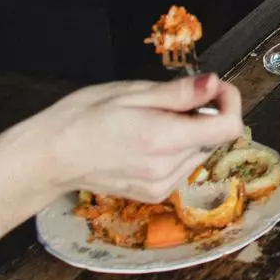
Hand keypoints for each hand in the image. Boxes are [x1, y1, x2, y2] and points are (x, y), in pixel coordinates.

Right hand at [16, 73, 243, 203]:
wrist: (50, 157)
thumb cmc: (82, 118)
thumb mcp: (131, 92)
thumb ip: (179, 92)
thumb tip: (214, 84)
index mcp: (164, 139)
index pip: (228, 127)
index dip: (229, 102)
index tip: (213, 87)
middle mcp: (167, 168)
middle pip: (215, 138)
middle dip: (205, 114)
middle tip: (174, 99)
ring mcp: (161, 186)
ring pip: (200, 152)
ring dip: (191, 132)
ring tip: (154, 120)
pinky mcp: (153, 194)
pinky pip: (183, 167)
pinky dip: (177, 150)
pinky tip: (149, 140)